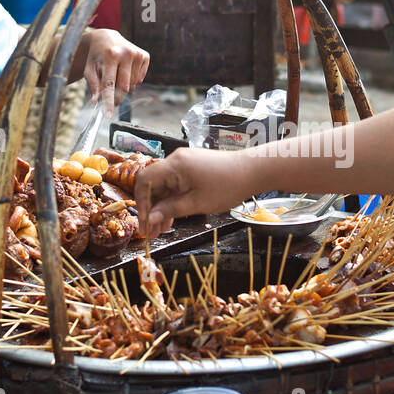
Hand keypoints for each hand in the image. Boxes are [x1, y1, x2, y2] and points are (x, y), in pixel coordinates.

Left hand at [83, 29, 149, 111]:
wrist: (106, 37)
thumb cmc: (96, 56)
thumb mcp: (90, 69)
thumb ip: (93, 85)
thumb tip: (95, 101)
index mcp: (111, 55)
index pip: (110, 84)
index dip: (108, 101)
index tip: (107, 115)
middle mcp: (126, 53)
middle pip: (124, 88)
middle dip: (116, 96)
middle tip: (110, 95)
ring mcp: (137, 54)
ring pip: (133, 85)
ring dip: (124, 86)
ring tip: (116, 74)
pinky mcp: (145, 56)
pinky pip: (140, 80)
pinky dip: (132, 80)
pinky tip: (125, 70)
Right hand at [135, 147, 259, 236]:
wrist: (252, 171)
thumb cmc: (228, 186)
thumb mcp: (197, 203)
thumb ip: (171, 210)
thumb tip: (151, 218)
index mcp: (174, 165)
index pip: (144, 181)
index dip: (141, 203)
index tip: (145, 223)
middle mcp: (176, 160)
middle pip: (153, 185)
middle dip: (150, 209)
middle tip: (150, 233)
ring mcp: (183, 164)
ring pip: (164, 187)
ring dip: (161, 208)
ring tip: (160, 231)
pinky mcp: (191, 168)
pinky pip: (174, 185)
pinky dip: (172, 201)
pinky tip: (171, 219)